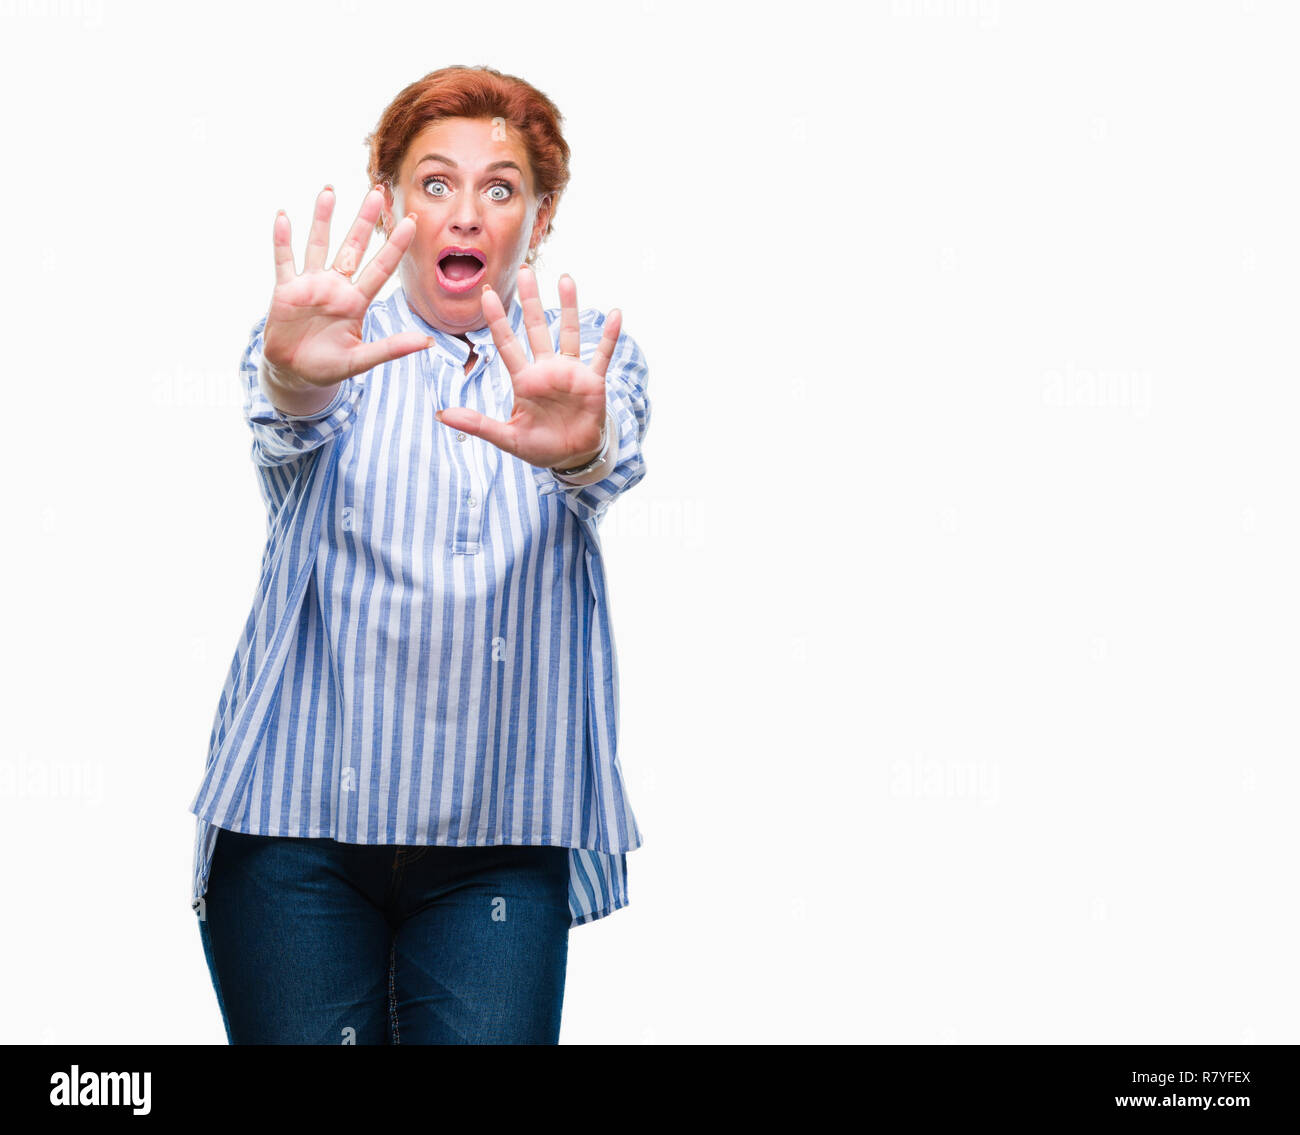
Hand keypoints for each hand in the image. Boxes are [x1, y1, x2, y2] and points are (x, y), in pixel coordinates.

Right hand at [262, 185, 431, 391]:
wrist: (294, 373)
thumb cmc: (328, 366)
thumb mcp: (360, 360)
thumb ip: (390, 349)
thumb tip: (425, 342)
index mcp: (357, 302)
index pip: (381, 269)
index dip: (395, 246)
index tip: (411, 222)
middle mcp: (336, 287)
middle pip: (353, 247)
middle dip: (364, 221)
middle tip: (376, 192)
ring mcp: (311, 285)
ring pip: (319, 245)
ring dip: (323, 219)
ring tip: (329, 192)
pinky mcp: (286, 290)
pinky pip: (284, 261)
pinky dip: (283, 240)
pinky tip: (283, 217)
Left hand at [434, 266, 621, 469]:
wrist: (572, 457)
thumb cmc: (539, 446)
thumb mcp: (508, 438)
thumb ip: (479, 425)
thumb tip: (442, 415)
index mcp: (524, 380)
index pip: (507, 343)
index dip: (496, 320)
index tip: (485, 294)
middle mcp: (546, 369)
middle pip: (536, 328)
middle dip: (531, 300)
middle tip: (525, 270)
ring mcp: (570, 372)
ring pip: (569, 332)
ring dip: (568, 307)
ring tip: (566, 279)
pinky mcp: (592, 381)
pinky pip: (602, 355)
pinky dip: (609, 336)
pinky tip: (615, 314)